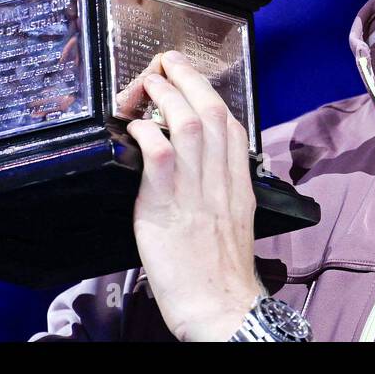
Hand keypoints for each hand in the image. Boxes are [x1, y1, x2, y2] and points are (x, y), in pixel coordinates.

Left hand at [126, 50, 264, 341]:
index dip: (210, 95)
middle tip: (166, 64)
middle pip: (213, 111)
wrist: (220, 309)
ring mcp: (197, 190)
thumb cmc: (219, 277)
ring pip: (189, 121)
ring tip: (146, 84)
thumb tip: (201, 175)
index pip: (232, 124)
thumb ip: (218, 194)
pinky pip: (160, 152)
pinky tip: (136, 128)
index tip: (191, 82)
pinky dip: (148, 131)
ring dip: (166, 94)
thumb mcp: (231, 226)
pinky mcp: (168, 204)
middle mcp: (222, 180)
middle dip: (189, 79)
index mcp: (239, 185)